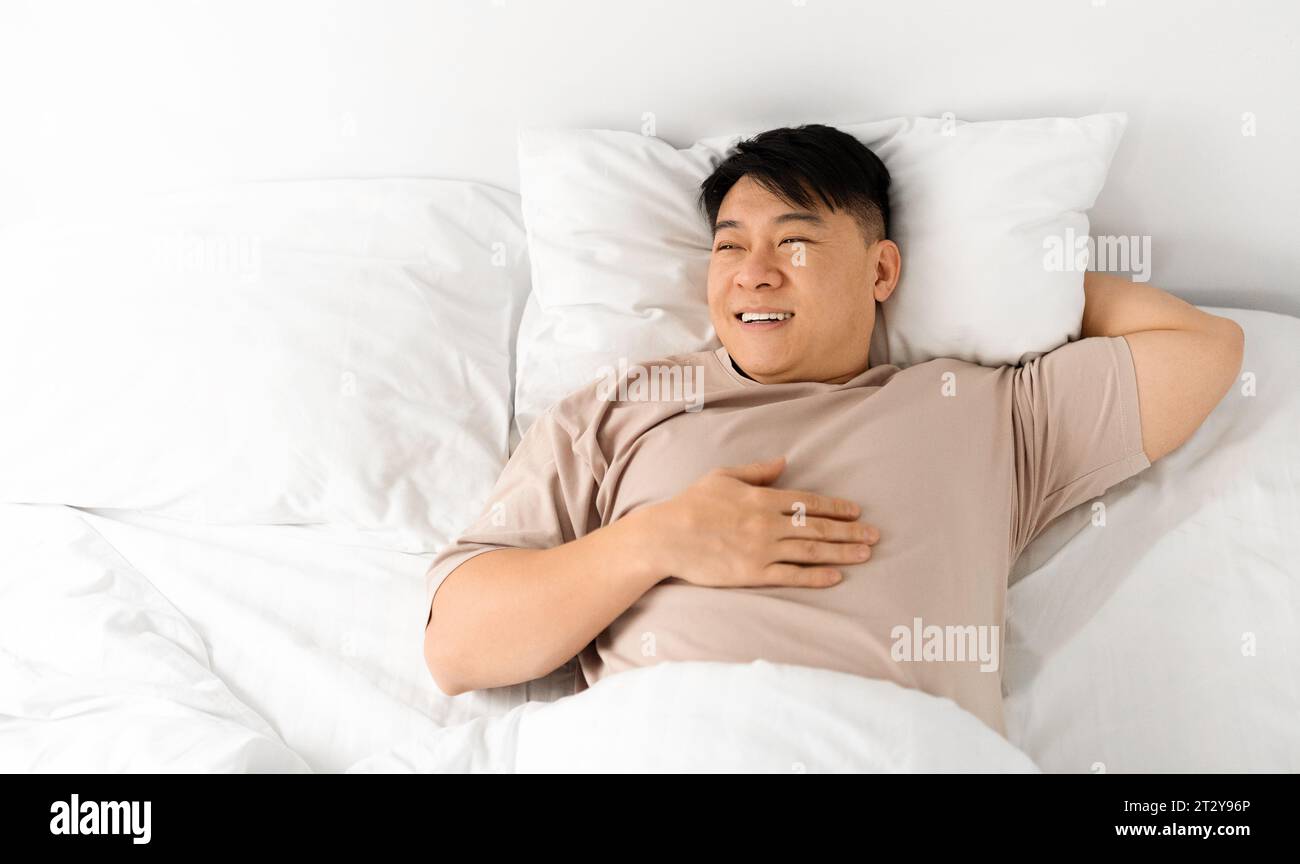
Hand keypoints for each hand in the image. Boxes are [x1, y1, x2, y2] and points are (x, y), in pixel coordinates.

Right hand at [641, 456, 878, 588]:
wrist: (666, 536)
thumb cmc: (692, 503)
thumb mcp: (723, 476)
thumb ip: (757, 471)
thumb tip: (784, 462)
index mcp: (762, 498)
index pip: (808, 502)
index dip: (836, 507)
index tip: (857, 511)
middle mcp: (767, 524)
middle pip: (817, 528)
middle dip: (850, 531)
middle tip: (875, 535)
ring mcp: (762, 550)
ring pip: (810, 551)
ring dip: (842, 552)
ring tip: (865, 554)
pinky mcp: (752, 573)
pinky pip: (791, 576)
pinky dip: (816, 576)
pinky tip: (836, 577)